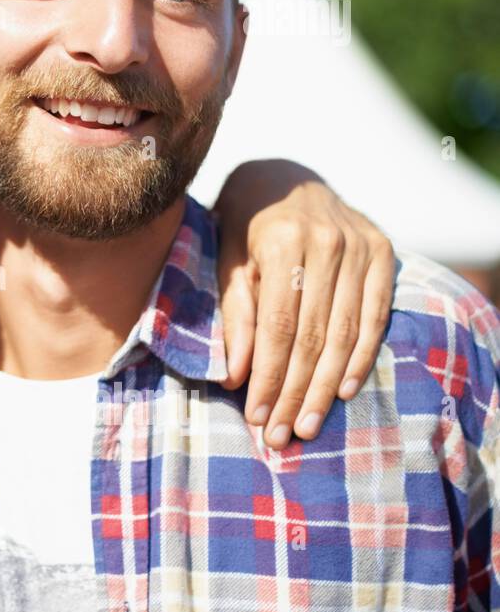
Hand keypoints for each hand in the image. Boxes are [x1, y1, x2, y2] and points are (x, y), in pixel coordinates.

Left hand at [214, 159, 394, 447]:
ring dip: (325, 387)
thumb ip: (236, 314)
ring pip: (344, 333)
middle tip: (282, 436)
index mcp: (280, 240)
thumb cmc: (243, 225)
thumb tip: (236, 376)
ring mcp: (360, 246)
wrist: (283, 176)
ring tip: (308, 425)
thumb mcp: (228, 260)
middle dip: (295, 392)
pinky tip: (343, 390)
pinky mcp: (383, 252)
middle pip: (312, 335)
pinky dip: (360, 357)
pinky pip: (375, 316)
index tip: (256, 416)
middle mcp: (326, 242)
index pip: (277, 325)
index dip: (268, 375)